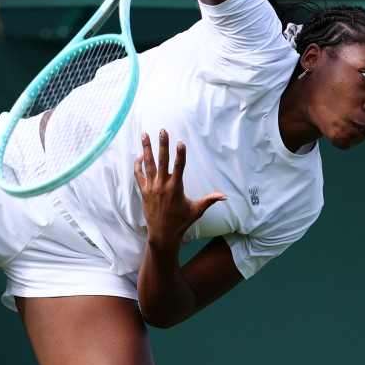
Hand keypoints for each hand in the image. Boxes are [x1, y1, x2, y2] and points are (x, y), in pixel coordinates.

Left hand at [135, 129, 225, 248]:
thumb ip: (210, 200)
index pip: (179, 167)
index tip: (180, 142)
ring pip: (148, 164)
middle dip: (162, 144)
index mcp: (176, 188)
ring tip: (144, 134)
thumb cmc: (181, 222)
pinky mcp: (144, 191)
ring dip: (146, 148)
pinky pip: (139, 174)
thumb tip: (225, 196)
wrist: (162, 234)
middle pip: (162, 160)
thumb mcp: (197, 210)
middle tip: (162, 131)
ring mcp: (151, 187)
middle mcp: (162, 185)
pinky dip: (138, 164)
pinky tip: (140, 155)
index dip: (180, 154)